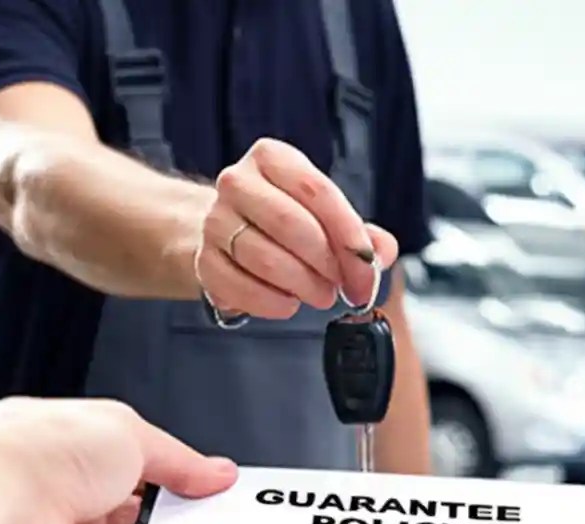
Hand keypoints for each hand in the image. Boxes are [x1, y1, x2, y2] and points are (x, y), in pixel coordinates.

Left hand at [0, 398, 237, 523]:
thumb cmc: (39, 454)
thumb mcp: (130, 433)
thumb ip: (180, 460)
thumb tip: (215, 472)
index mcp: (71, 450)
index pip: (132, 468)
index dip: (170, 479)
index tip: (204, 491)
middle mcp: (61, 498)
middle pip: (130, 518)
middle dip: (165, 523)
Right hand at [195, 138, 399, 318]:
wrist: (228, 234)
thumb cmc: (284, 221)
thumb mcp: (326, 216)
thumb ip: (361, 234)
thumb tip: (381, 254)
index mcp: (272, 158)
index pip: (317, 190)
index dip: (348, 233)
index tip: (366, 264)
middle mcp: (237, 182)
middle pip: (291, 225)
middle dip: (327, 263)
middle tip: (343, 285)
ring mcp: (215, 221)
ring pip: (266, 259)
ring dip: (303, 285)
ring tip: (320, 294)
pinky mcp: (203, 261)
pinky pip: (241, 288)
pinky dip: (273, 303)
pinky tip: (288, 302)